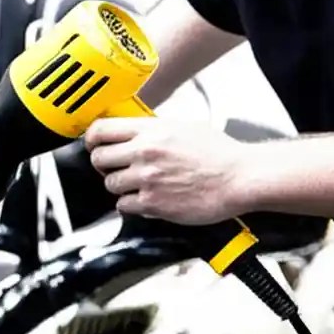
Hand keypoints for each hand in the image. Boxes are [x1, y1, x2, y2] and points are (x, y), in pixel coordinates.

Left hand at [85, 117, 250, 224]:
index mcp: (152, 130)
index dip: (92, 139)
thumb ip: (154, 130)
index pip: (101, 129)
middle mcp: (145, 152)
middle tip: (115, 168)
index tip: (94, 145)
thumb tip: (133, 132)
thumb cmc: (219, 154)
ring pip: (110, 184)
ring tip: (138, 185)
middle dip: (104, 165)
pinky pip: (123, 205)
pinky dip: (131, 205)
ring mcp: (147, 178)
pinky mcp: (152, 203)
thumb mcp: (185, 127)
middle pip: (98, 158)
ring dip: (120, 186)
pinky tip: (146, 199)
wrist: (241, 178)